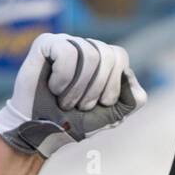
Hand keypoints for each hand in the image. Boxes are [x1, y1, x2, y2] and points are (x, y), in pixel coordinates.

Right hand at [0, 34, 147, 158]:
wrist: (42, 132)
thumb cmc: (74, 122)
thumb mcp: (111, 116)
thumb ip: (132, 100)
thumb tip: (131, 78)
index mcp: (101, 59)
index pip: (119, 56)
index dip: (113, 85)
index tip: (100, 104)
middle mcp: (84, 46)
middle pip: (106, 54)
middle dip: (96, 89)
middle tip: (81, 106)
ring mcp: (64, 42)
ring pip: (88, 55)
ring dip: (78, 90)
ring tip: (65, 102)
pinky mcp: (45, 43)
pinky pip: (67, 52)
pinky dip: (63, 79)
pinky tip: (53, 88)